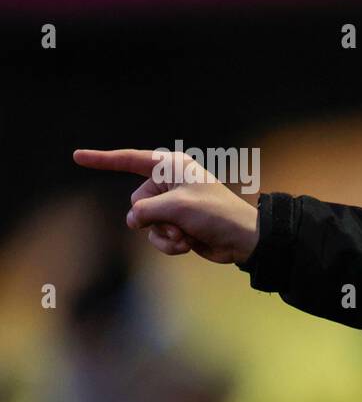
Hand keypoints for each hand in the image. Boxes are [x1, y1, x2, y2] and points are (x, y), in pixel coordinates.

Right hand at [73, 149, 260, 264]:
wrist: (243, 239)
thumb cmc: (215, 214)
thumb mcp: (176, 207)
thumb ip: (144, 210)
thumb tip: (133, 221)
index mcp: (171, 167)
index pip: (129, 160)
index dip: (103, 160)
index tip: (77, 156)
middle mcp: (170, 183)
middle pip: (137, 202)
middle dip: (153, 218)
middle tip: (178, 222)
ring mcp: (173, 206)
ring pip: (145, 224)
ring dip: (163, 235)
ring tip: (185, 235)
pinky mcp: (177, 226)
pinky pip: (157, 236)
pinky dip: (169, 244)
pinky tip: (188, 245)